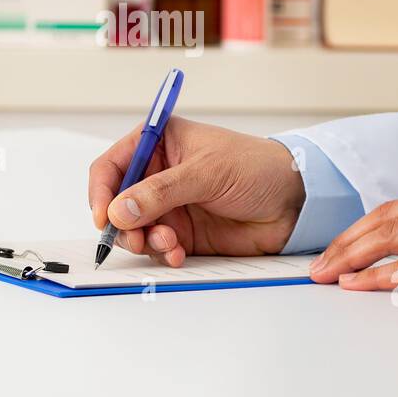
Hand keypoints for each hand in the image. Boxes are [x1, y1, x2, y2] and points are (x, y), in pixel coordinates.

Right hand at [88, 117, 305, 266]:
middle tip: (137, 238)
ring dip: (145, 240)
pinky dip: (162, 253)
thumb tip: (120, 209)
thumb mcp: (207, 171)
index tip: (104, 216)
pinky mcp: (182, 233)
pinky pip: (156, 247)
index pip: (113, 166)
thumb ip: (160, 191)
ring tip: (170, 243)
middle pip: (117, 203)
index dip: (102, 191)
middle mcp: (159, 174)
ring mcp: (169, 206)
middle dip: (122, 224)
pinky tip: (178, 252)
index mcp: (159, 143)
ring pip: (134, 230)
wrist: (295, 202)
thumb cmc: (257, 167)